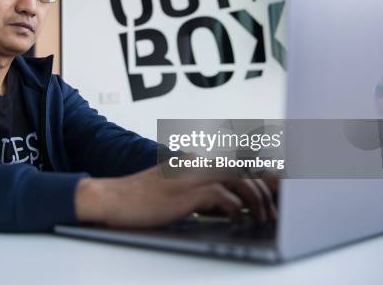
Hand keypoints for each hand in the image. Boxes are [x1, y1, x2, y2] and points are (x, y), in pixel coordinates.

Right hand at [74, 165, 276, 228]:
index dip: (256, 179)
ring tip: (261, 217)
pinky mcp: (185, 193)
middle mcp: (194, 165)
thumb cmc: (139, 199)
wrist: (112, 198)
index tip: (270, 195)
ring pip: (238, 179)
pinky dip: (236, 209)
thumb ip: (198, 192)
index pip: (234, 165)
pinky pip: (222, 197)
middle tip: (270, 211)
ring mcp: (190, 177)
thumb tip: (227, 207)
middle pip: (242, 170)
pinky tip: (238, 220)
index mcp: (192, 163)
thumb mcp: (172, 190)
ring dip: (255, 199)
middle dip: (263, 191)